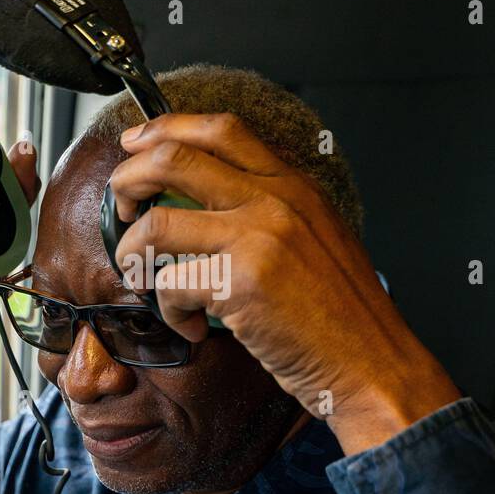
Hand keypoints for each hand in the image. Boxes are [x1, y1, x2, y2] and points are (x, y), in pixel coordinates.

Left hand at [109, 113, 460, 453]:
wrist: (374, 364)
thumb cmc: (345, 316)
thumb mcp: (319, 240)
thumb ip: (273, 212)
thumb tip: (207, 208)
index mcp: (294, 186)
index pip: (221, 129)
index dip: (166, 128)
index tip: (135, 144)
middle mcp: (276, 200)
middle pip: (173, 158)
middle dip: (128, 179)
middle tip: (120, 208)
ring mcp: (258, 237)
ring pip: (156, 223)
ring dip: (135, 253)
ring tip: (145, 278)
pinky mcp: (241, 282)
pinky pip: (169, 284)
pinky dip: (168, 311)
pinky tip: (190, 327)